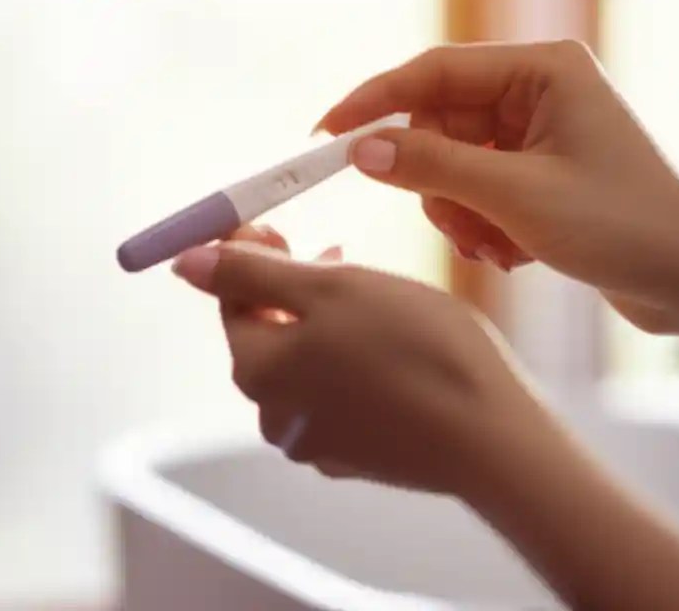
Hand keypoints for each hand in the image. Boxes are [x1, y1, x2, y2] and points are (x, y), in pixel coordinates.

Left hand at [171, 226, 557, 495]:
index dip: (251, 255)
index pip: (230, 300)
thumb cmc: (416, 352)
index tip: (281, 222)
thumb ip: (252, 274)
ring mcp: (321, 443)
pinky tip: (399, 348)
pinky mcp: (363, 456)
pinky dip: (360, 363)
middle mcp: (278, 415)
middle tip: (336, 253)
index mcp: (259, 372)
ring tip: (377, 297)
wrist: (491, 436)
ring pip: (311, 364)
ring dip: (331, 325)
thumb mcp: (332, 288)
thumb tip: (186, 262)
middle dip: (295, 290)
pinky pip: (345, 395)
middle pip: (269, 336)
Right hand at [318, 41, 678, 332]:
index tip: (326, 136)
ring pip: (455, 166)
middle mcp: (541, 91)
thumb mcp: (515, 196)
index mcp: (543, 68)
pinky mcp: (545, 175)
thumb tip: (363, 148)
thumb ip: (432, 166)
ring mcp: (542, 134)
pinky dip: (486, 226)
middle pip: (440, 124)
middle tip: (460, 224)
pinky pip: (481, 192)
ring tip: (499, 245)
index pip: (433, 72)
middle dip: (439, 183)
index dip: (374, 102)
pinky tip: (518, 254)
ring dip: (464, 213)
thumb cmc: (624, 226)